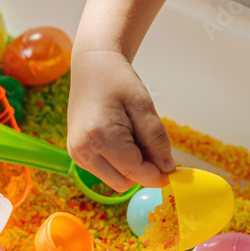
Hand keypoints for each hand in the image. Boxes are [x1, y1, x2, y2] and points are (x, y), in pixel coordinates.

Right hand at [66, 49, 174, 191]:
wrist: (91, 66)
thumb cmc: (117, 80)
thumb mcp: (143, 105)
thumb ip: (156, 139)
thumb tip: (167, 168)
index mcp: (100, 137)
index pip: (135, 172)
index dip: (158, 174)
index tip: (172, 167)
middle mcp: (83, 150)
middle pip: (124, 183)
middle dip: (142, 170)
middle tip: (149, 143)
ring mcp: (77, 154)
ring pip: (115, 180)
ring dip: (130, 168)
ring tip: (132, 136)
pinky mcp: (77, 154)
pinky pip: (106, 171)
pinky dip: (119, 163)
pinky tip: (121, 139)